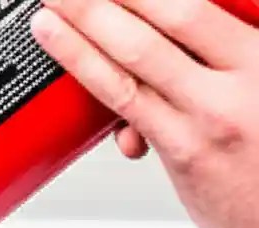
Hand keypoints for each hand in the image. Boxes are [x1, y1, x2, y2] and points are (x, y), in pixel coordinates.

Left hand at [31, 0, 258, 227]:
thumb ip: (225, 60)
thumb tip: (167, 36)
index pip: (203, 7)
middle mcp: (247, 77)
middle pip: (173, 15)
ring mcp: (214, 114)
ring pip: (138, 57)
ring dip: (85, 26)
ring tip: (51, 8)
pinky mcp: (184, 150)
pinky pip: (125, 102)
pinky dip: (88, 70)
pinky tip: (65, 53)